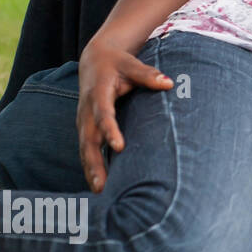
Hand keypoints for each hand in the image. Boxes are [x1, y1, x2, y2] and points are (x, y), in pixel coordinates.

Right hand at [76, 39, 172, 191]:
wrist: (94, 60)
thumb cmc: (118, 63)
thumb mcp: (132, 64)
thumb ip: (148, 75)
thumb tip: (168, 83)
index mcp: (98, 94)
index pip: (103, 114)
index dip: (110, 130)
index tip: (120, 147)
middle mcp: (86, 110)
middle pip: (89, 139)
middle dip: (94, 162)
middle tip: (101, 185)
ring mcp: (83, 120)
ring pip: (84, 147)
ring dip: (90, 169)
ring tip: (99, 190)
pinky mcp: (85, 127)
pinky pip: (86, 148)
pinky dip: (89, 165)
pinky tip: (98, 183)